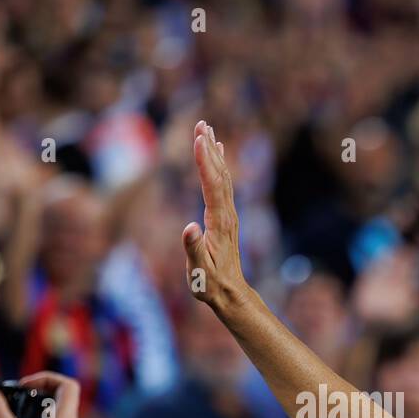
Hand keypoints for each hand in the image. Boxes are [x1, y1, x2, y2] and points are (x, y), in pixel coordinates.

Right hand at [181, 120, 248, 307]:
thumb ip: (192, 249)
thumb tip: (188, 226)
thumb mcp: (197, 272)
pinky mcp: (226, 216)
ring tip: (206, 130)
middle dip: (209, 149)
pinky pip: (223, 184)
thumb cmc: (210, 285)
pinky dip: (218, 165)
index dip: (205, 162)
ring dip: (214, 152)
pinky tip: (217, 154)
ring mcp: (228, 214)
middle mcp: (227, 214)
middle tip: (201, 124)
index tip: (199, 139)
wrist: (230, 294)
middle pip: (219, 175)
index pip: (212, 186)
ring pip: (223, 177)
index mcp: (219, 223)